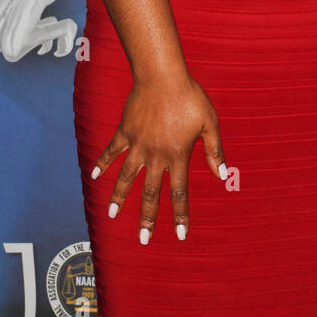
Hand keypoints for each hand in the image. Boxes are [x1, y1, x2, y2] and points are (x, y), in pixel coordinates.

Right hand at [92, 75, 224, 242]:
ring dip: (119, 198)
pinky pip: (111, 151)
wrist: (162, 76)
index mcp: (177, 155)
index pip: (179, 193)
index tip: (180, 235)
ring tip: (112, 215)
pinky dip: (102, 163)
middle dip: (147, 219)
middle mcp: (155, 155)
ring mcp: (137, 145)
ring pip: (126, 178)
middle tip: (144, 240)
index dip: (180, 215)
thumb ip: (215, 151)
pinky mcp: (124, 132)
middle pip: (150, 193)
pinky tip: (93, 175)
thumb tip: (223, 175)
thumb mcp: (210, 123)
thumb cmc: (190, 97)